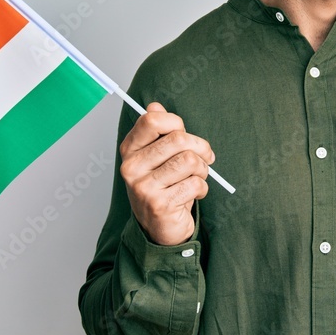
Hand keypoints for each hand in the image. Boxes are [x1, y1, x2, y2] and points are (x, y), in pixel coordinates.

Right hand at [119, 102, 214, 245]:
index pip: (152, 120)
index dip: (177, 123)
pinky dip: (202, 188)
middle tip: (206, 158)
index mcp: (130, 150)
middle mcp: (132, 167)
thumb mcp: (157, 156)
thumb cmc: (163, 186)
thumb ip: (156, 131)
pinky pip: (195, 183)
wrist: (159, 228)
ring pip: (190, 161)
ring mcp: (143, 187)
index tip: (185, 134)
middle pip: (178, 139)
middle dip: (201, 147)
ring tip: (197, 177)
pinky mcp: (160, 205)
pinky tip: (193, 194)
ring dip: (203, 170)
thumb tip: (155, 106)